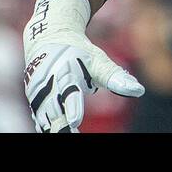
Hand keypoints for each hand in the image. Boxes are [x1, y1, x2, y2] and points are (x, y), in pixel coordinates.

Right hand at [23, 0, 143, 132]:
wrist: (47, 38)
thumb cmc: (79, 52)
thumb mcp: (98, 60)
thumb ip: (115, 76)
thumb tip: (138, 91)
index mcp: (65, 70)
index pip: (69, 91)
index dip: (72, 107)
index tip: (75, 121)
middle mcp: (47, 82)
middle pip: (53, 108)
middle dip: (62, 124)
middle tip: (73, 132)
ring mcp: (36, 91)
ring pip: (43, 116)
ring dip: (54, 127)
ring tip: (70, 132)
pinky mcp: (32, 99)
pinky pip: (39, 117)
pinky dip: (47, 125)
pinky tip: (58, 130)